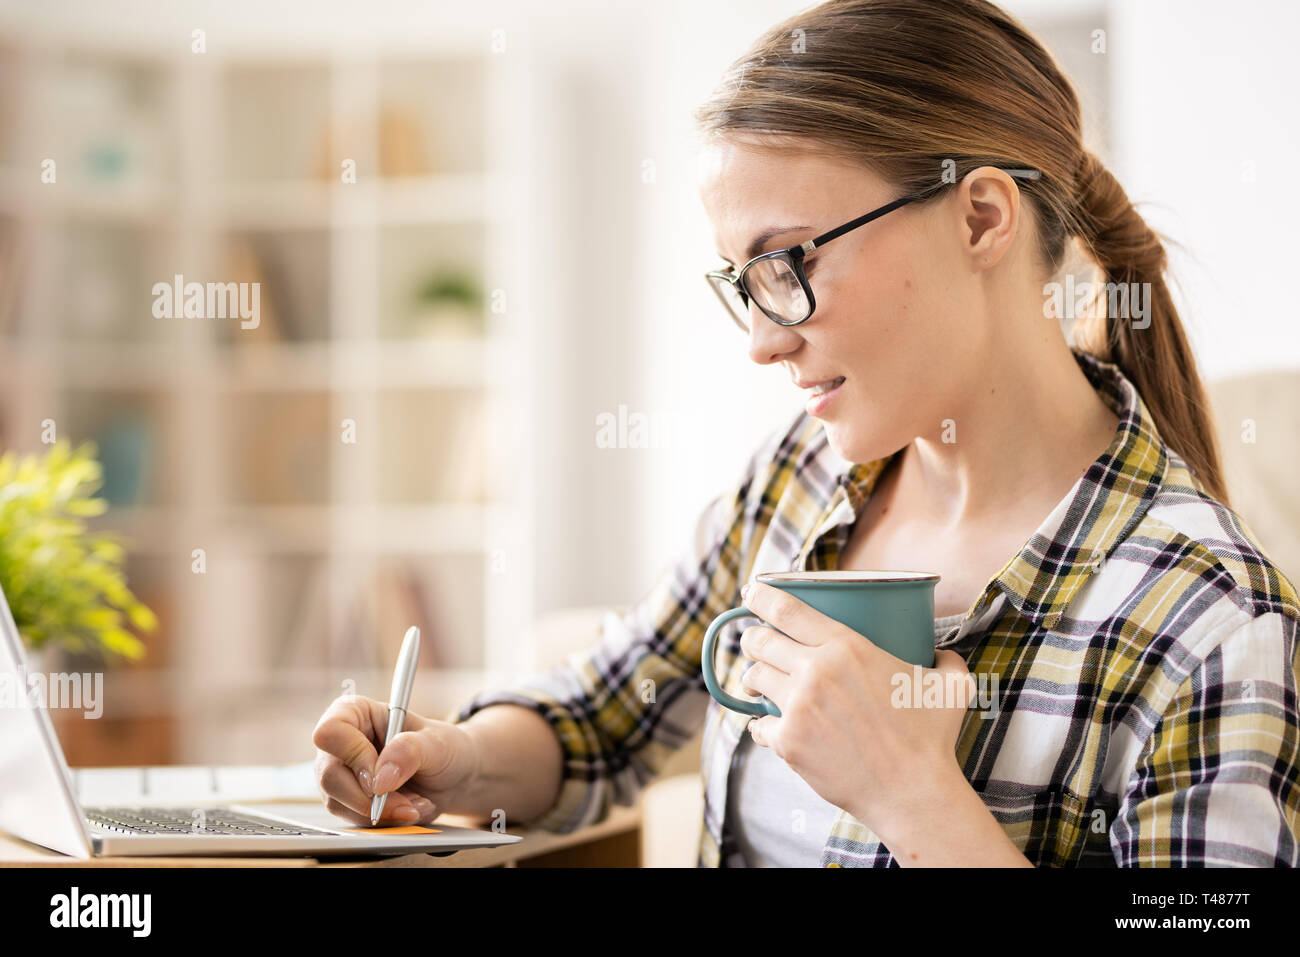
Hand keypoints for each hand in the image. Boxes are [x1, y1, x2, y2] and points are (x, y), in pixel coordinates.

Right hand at [312, 694, 480, 825]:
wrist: (454, 777)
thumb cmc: (444, 748)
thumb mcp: (437, 742)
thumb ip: (409, 751)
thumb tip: (379, 778)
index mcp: (357, 713)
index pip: (331, 732)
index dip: (354, 755)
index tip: (381, 775)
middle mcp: (342, 744)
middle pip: (329, 775)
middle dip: (370, 798)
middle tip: (406, 803)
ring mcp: (342, 774)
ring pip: (339, 803)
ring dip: (383, 812)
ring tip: (415, 803)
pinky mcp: (348, 801)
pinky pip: (354, 820)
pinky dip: (385, 821)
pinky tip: (408, 810)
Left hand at [737, 581, 974, 831]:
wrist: (913, 792)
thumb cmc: (931, 738)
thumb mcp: (950, 684)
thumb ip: (944, 657)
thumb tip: (941, 652)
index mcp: (847, 647)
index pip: (785, 609)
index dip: (761, 595)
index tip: (752, 591)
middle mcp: (815, 672)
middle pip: (760, 640)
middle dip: (752, 638)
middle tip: (757, 642)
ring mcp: (798, 708)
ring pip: (753, 678)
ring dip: (753, 678)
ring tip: (760, 684)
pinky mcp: (789, 743)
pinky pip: (758, 724)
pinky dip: (761, 724)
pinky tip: (769, 725)